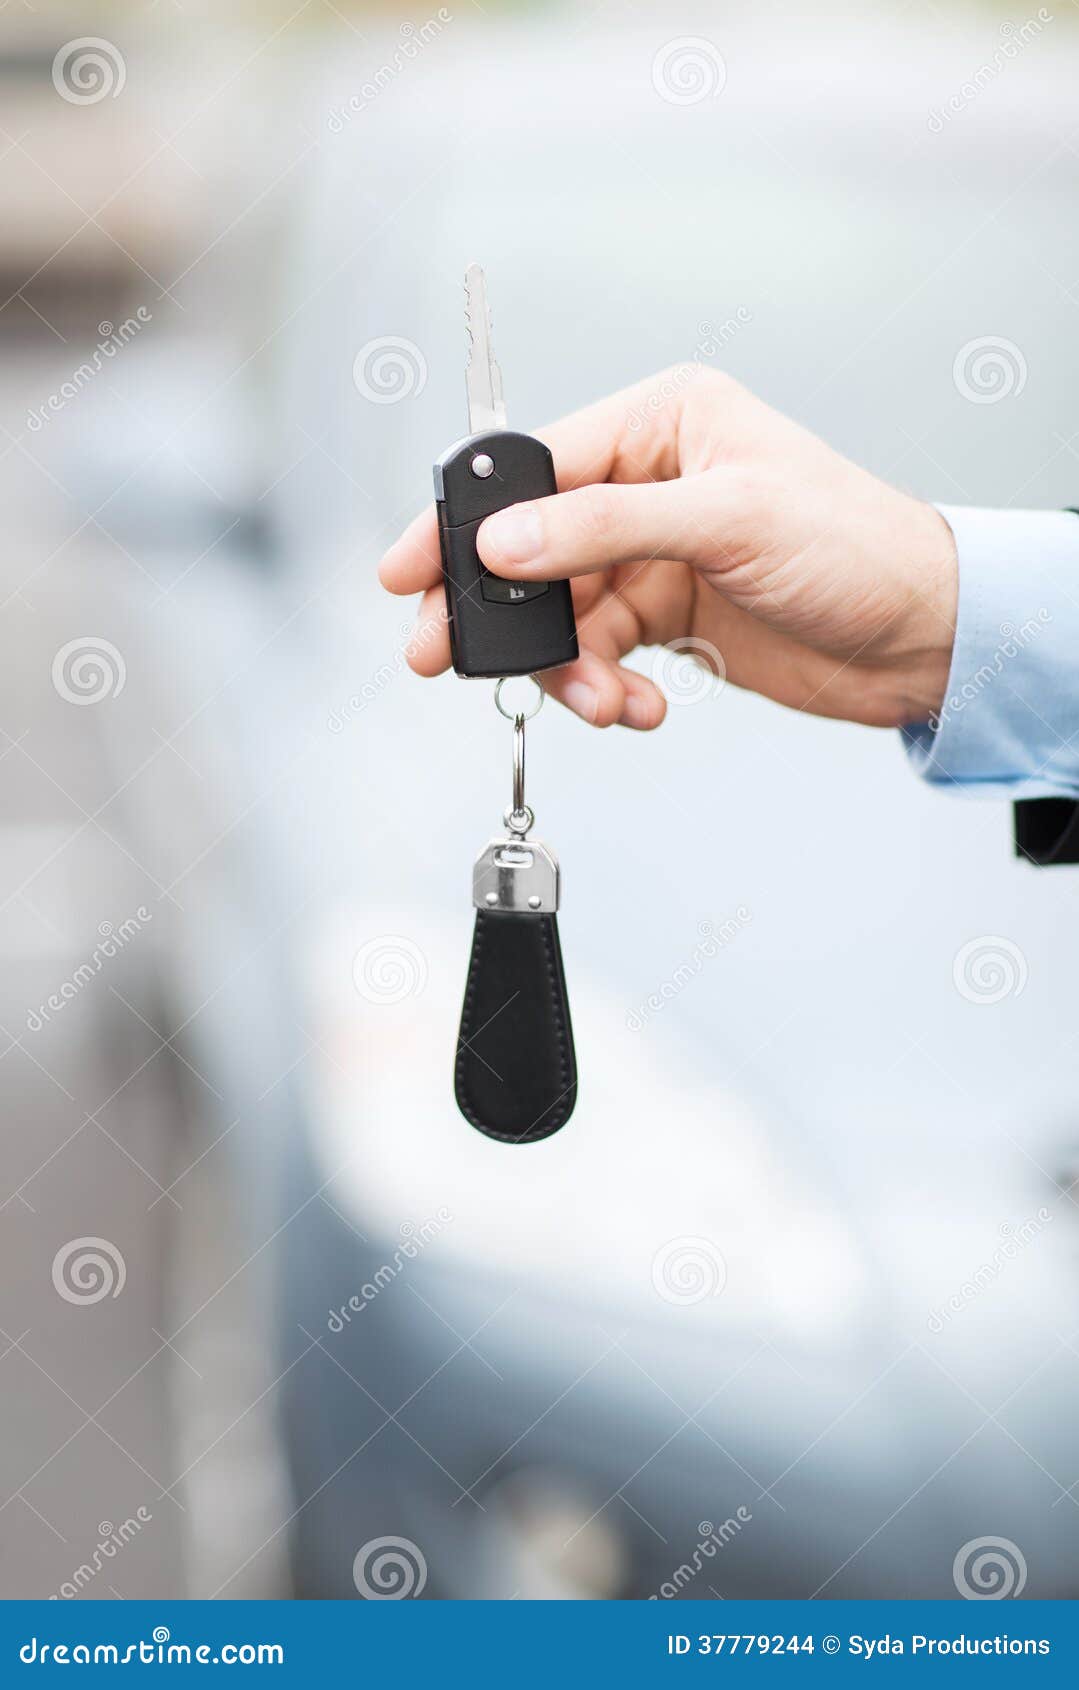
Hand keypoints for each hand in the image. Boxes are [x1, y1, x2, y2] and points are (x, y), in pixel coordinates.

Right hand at [379, 367, 957, 730]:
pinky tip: (640, 705)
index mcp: (663, 423)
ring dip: (568, 667)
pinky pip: (602, 654)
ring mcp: (656, 554)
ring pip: (564, 613)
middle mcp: (651, 482)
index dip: (468, 520)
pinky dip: (608, 689)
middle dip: (497, 608)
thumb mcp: (726, 521)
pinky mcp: (669, 616)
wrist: (921, 637)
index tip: (410, 569)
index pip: (536, 464)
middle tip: (444, 653)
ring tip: (599, 700)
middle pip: (533, 546)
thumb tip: (506, 543)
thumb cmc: (855, 546)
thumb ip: (604, 529)